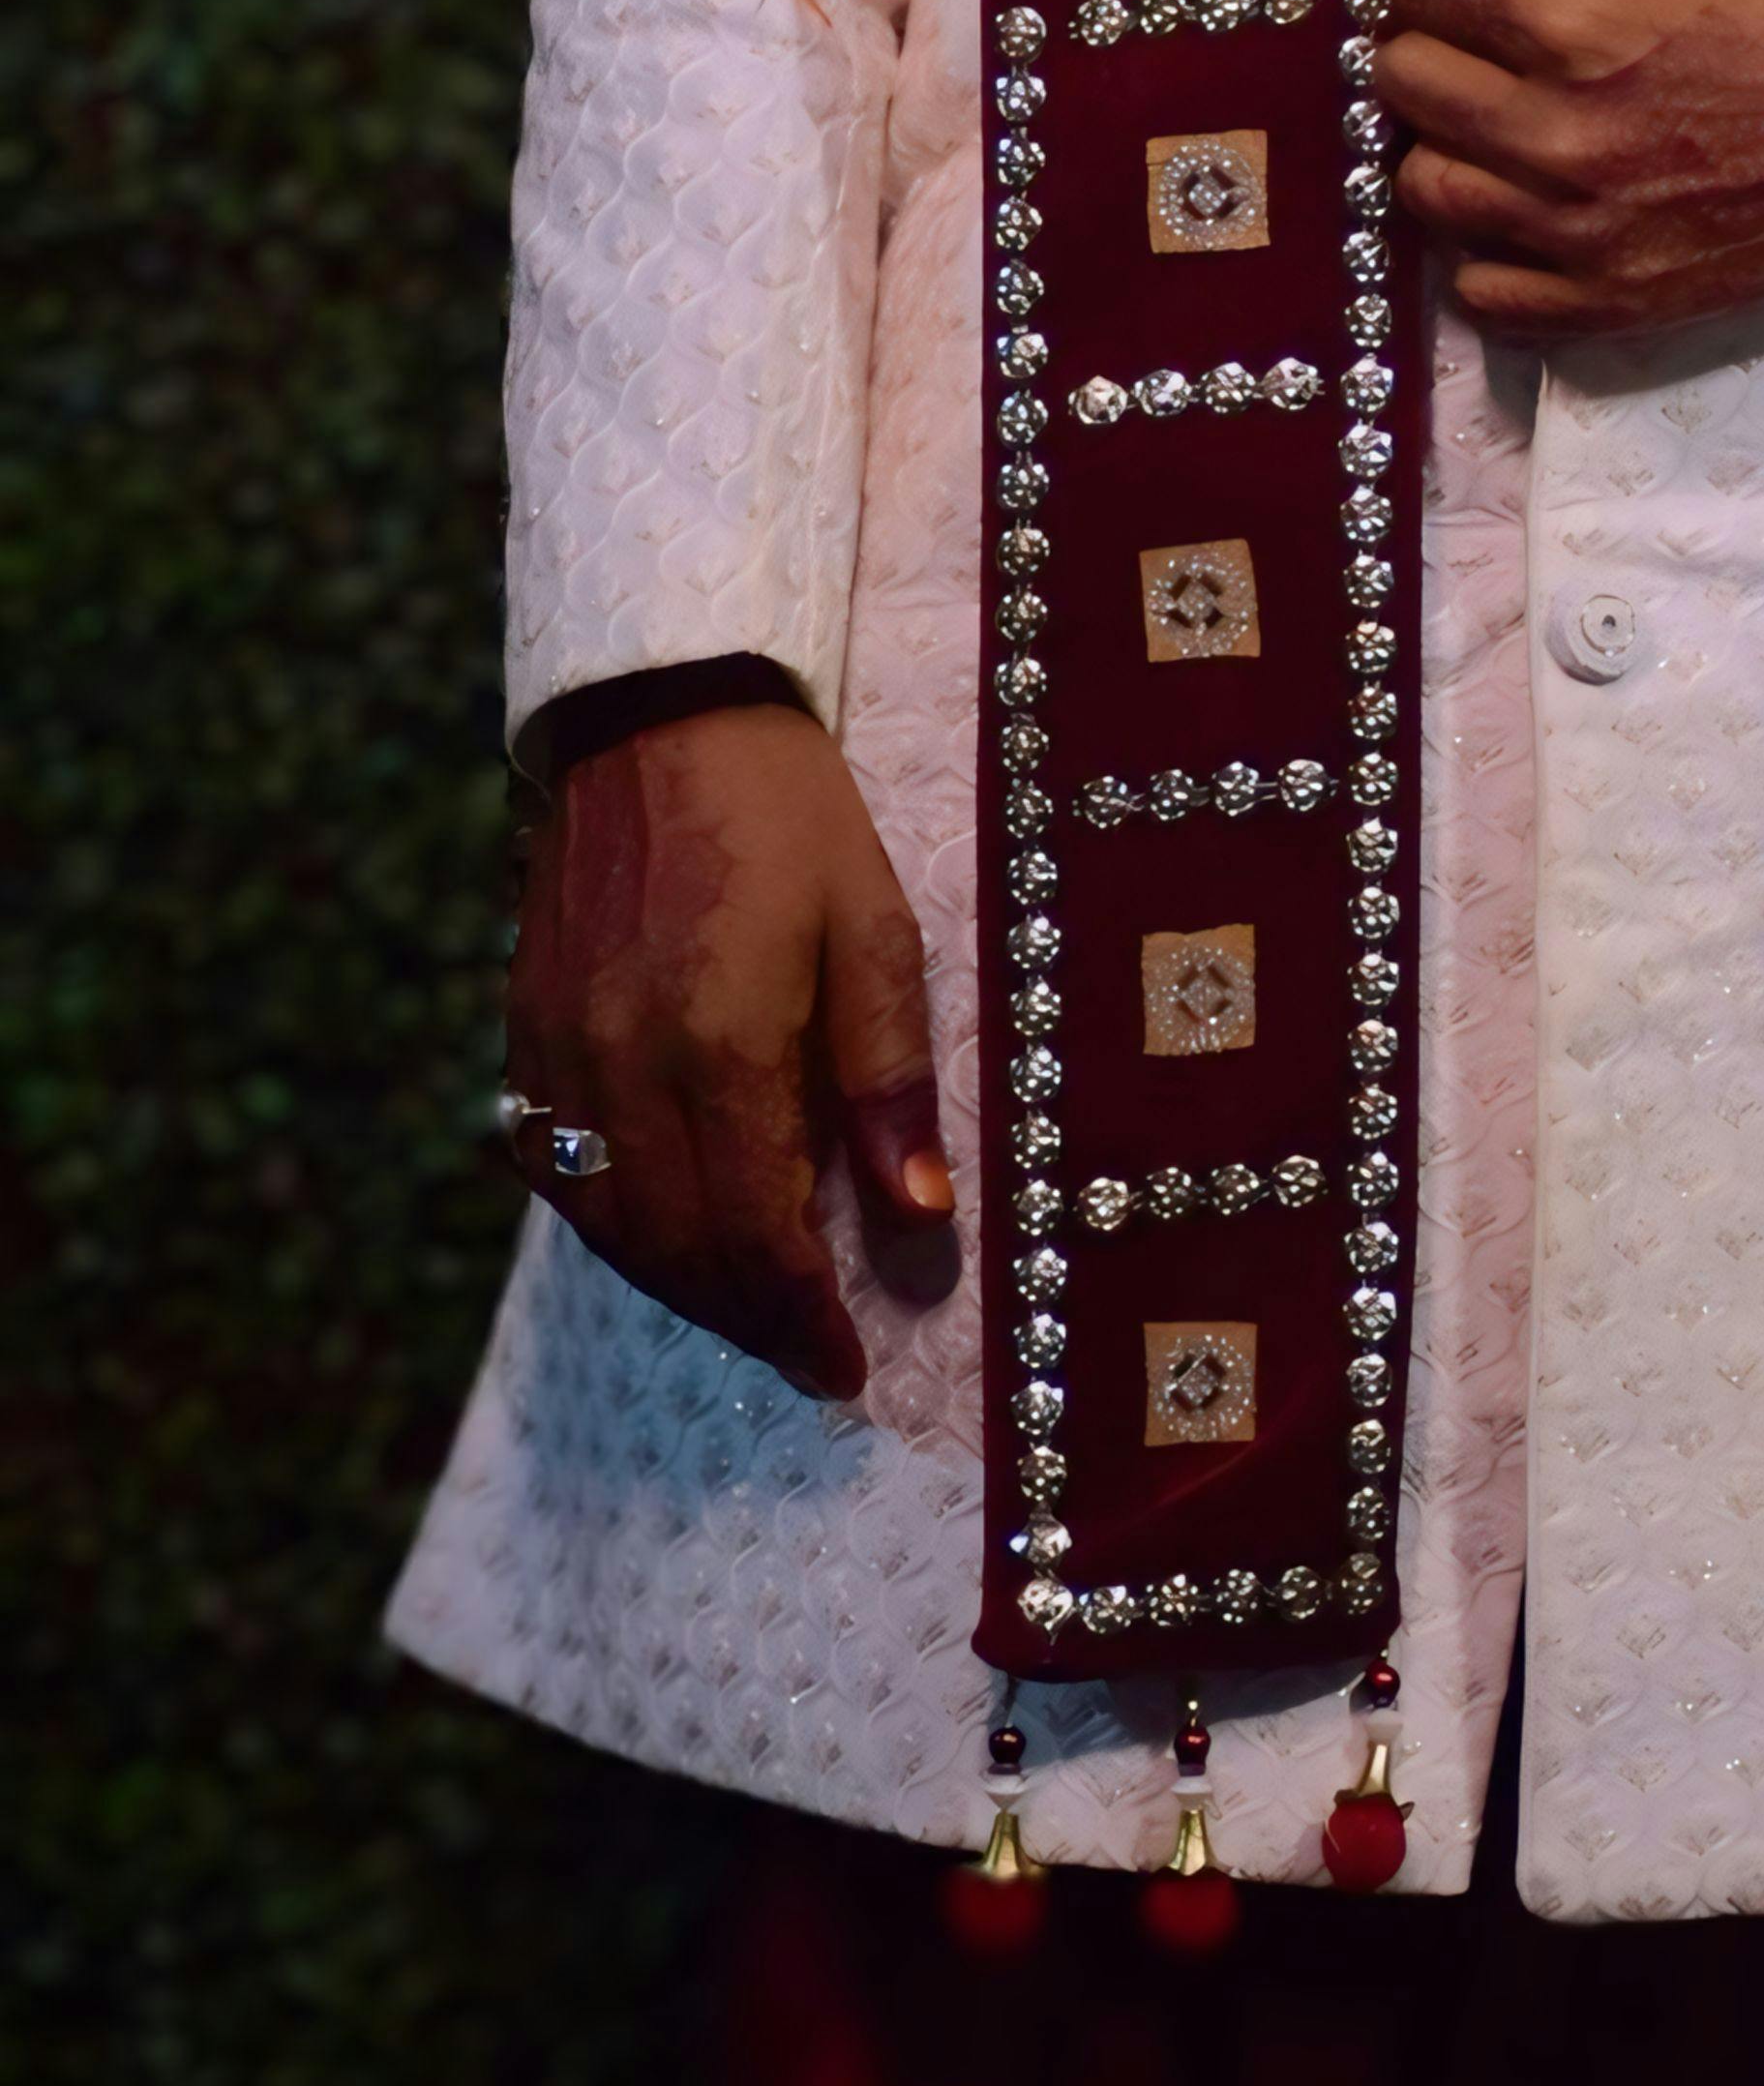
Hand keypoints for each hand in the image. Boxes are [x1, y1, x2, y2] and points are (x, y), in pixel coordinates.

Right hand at [505, 701, 949, 1403]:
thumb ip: (889, 1079)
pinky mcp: (522, 1033)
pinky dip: (613, 1226)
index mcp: (721, 1046)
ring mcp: (558, 1055)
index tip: (845, 1368)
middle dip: (747, 1319)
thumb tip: (918, 1216)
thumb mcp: (876, 929)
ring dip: (681, 1285)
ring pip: (609, 1225)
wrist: (654, 717)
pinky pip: (554, 1171)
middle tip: (806, 1352)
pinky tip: (664, 1233)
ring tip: (752, 1308)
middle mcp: (623, 1067)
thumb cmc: (789, 817)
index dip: (801, 1318)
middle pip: (678, 1249)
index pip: (756, 1234)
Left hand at [1382, 0, 1763, 338]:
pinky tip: (1525, 206)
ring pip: (1422, 188)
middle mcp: (1557, 135)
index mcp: (1573, 25)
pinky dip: (1482, 248)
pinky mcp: (1606, 301)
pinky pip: (1478, 291)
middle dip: (1429, 43)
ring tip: (1498, 120)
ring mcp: (1578, 231)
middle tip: (1483, 41)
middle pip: (1401, 85)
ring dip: (1444, 143)